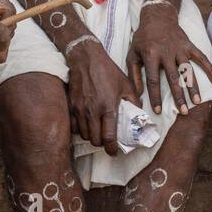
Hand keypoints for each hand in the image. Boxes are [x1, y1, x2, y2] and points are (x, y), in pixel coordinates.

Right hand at [67, 41, 137, 155]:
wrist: (86, 58)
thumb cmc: (108, 71)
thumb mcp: (126, 84)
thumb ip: (134, 101)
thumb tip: (139, 115)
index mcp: (108, 107)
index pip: (109, 137)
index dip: (112, 149)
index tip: (114, 152)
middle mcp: (93, 111)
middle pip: (95, 140)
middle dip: (102, 144)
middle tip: (107, 140)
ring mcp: (80, 109)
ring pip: (84, 135)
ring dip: (92, 137)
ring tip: (98, 132)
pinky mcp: (71, 106)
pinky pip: (74, 127)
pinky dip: (80, 130)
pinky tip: (87, 125)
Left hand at [127, 2, 211, 115]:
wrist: (157, 17)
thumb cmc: (143, 38)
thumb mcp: (133, 54)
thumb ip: (134, 74)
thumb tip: (138, 94)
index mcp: (151, 55)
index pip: (153, 80)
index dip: (155, 96)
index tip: (157, 110)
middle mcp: (166, 52)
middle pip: (173, 78)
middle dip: (179, 96)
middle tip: (184, 111)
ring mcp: (179, 49)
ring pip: (188, 70)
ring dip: (193, 86)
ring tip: (198, 102)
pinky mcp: (189, 45)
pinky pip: (201, 58)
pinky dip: (209, 69)